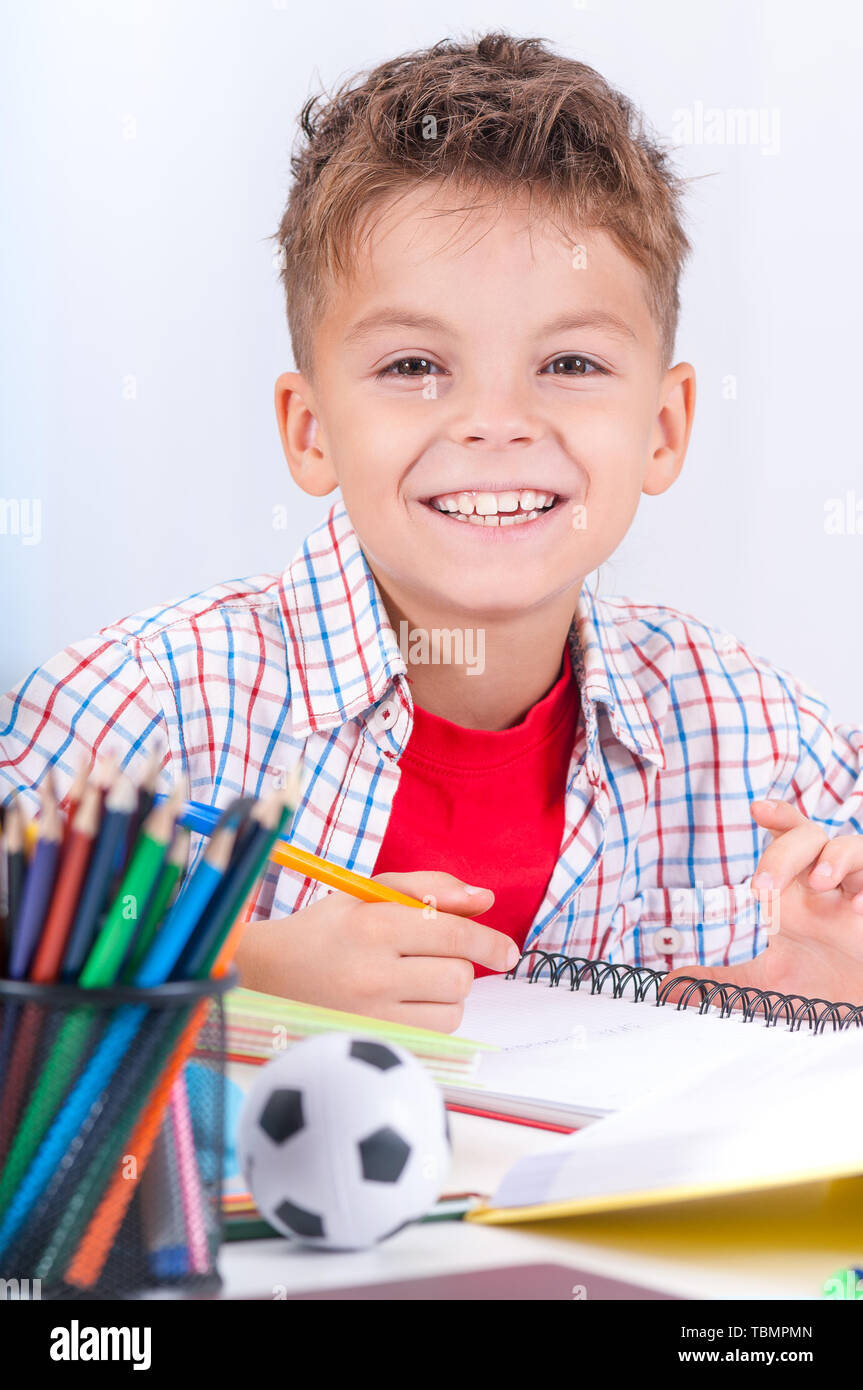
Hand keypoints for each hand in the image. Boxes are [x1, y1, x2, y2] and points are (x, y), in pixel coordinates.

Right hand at [234, 870, 514, 1031]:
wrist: (263, 976)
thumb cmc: (324, 929)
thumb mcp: (367, 894)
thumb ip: (429, 888)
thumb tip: (484, 898)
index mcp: (372, 926)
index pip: (452, 933)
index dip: (489, 941)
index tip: (508, 951)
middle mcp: (371, 973)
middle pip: (458, 977)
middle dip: (461, 965)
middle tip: (434, 957)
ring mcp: (369, 1015)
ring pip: (451, 1011)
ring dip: (447, 995)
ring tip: (414, 980)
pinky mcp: (369, 1042)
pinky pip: (433, 1036)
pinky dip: (432, 1019)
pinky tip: (407, 1005)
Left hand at [663, 800, 862, 1006]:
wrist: (862, 1007)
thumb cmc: (822, 983)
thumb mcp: (768, 983)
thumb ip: (723, 981)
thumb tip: (671, 985)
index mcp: (798, 886)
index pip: (787, 835)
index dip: (777, 816)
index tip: (757, 809)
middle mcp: (828, 880)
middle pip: (809, 836)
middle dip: (784, 853)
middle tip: (761, 888)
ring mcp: (858, 890)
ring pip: (852, 847)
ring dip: (835, 859)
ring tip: (821, 883)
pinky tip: (858, 907)